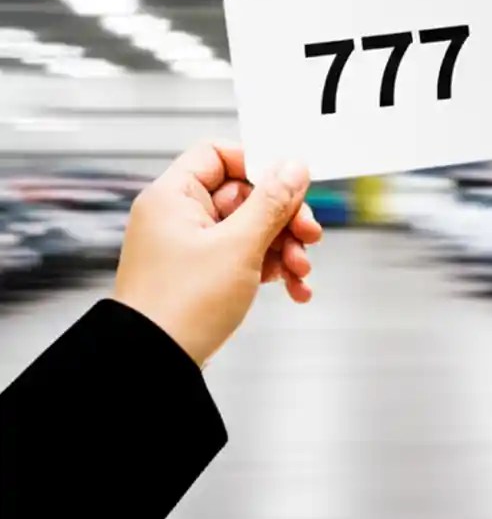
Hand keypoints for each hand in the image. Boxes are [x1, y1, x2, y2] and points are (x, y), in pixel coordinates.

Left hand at [113, 142, 323, 365]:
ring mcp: (192, 246)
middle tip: (308, 234)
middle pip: (246, 195)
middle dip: (284, 218)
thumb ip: (271, 203)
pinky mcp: (204, 273)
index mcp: (174, 197)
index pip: (219, 155)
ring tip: (300, 270)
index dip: (259, 165)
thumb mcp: (238, 246)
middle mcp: (179, 217)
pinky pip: (247, 257)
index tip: (291, 184)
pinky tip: (294, 287)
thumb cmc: (179, 306)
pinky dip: (272, 268)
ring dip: (285, 247)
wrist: (155, 363)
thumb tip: (293, 168)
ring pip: (252, 229)